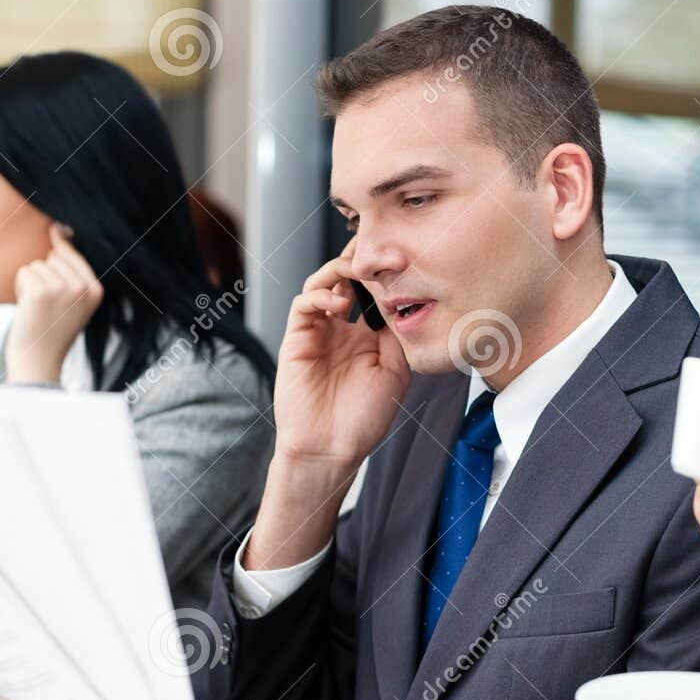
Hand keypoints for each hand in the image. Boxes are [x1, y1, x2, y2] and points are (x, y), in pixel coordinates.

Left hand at [4, 224, 103, 382]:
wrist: (38, 361)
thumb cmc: (50, 329)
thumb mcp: (72, 300)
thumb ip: (70, 269)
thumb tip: (59, 227)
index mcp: (96, 290)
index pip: (72, 254)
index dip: (57, 256)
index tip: (51, 278)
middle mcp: (83, 288)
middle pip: (53, 257)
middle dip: (43, 275)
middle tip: (46, 304)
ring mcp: (63, 290)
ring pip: (37, 264)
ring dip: (30, 282)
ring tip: (37, 307)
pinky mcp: (41, 292)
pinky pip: (25, 272)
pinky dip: (21, 287)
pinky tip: (28, 307)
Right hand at [272, 240, 410, 465]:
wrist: (332, 448)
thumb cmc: (364, 419)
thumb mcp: (396, 372)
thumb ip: (396, 334)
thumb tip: (399, 298)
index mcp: (366, 335)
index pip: (371, 291)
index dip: (383, 271)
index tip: (403, 257)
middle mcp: (341, 328)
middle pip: (346, 278)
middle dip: (361, 260)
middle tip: (378, 251)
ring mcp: (317, 332)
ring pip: (322, 283)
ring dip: (338, 271)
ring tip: (356, 273)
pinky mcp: (296, 339)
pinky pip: (303, 304)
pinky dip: (319, 295)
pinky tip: (338, 303)